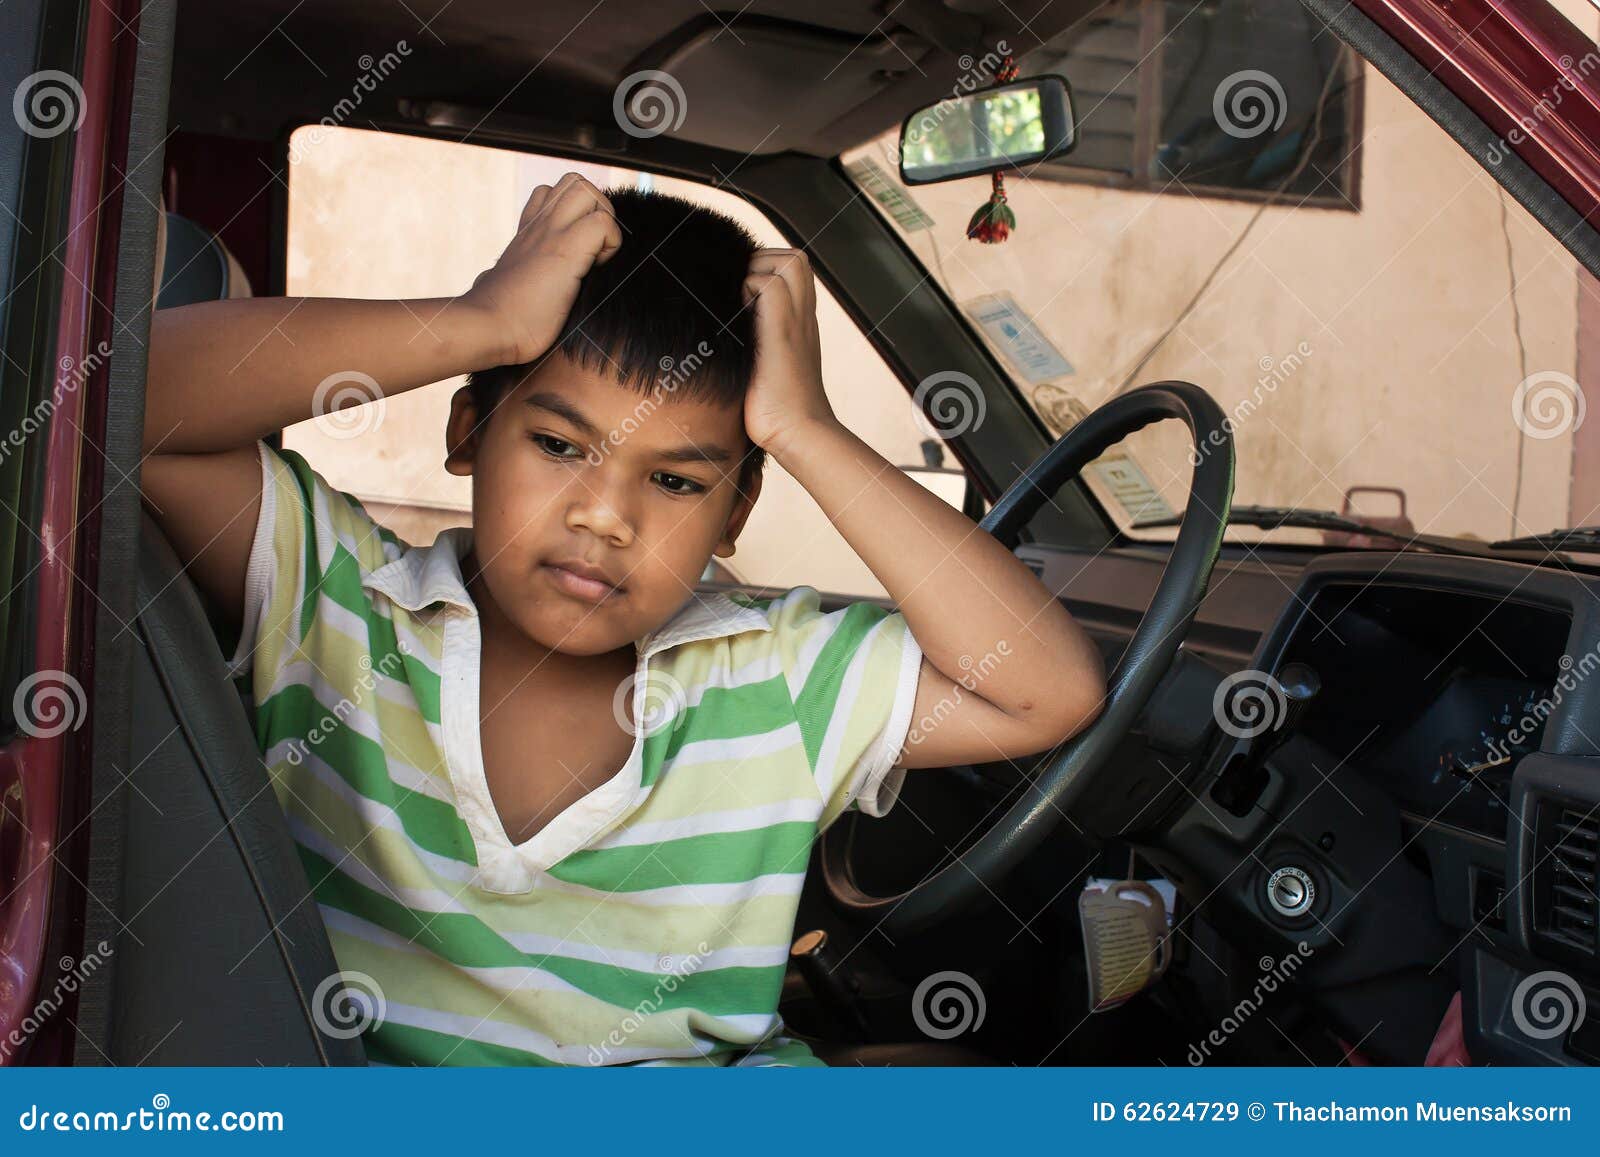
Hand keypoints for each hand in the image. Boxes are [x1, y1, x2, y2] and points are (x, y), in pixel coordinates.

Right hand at [463, 174, 622, 365]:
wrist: (489, 327)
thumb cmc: (498, 316)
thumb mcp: (499, 282)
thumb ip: (507, 272)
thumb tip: (490, 280)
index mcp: (527, 232)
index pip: (550, 194)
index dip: (573, 213)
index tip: (575, 249)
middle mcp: (538, 225)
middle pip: (573, 181)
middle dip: (594, 207)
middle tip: (592, 246)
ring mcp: (552, 233)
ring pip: (588, 189)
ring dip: (603, 217)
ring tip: (595, 252)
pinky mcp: (567, 249)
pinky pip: (604, 224)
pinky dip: (611, 243)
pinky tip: (595, 269)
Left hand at [742, 248, 836, 456]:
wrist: (797, 433)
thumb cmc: (774, 409)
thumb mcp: (767, 365)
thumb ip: (756, 340)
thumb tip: (722, 327)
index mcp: (803, 321)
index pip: (793, 267)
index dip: (766, 270)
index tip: (744, 298)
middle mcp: (805, 315)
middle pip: (795, 257)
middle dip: (762, 264)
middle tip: (741, 297)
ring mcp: (797, 321)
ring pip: (787, 261)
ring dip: (757, 274)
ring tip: (741, 306)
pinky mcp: (784, 332)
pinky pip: (768, 285)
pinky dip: (747, 292)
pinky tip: (738, 320)